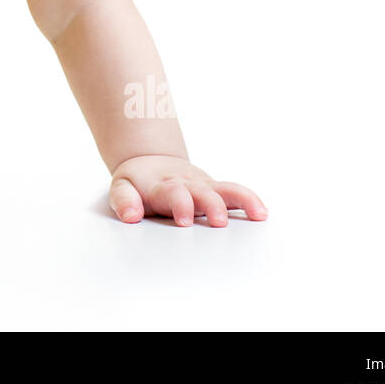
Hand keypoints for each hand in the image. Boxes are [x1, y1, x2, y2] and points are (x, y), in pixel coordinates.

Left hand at [108, 154, 266, 226]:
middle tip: (219, 222)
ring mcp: (203, 186)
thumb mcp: (122, 188)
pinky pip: (234, 192)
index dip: (180, 204)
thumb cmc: (137, 182)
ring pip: (225, 190)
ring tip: (258, 214)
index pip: (172, 193)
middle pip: (202, 192)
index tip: (185, 220)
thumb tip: (130, 216)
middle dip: (212, 206)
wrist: (149, 160)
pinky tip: (262, 213)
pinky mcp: (214, 189)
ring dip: (241, 200)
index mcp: (162, 186)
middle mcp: (186, 184)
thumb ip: (124, 202)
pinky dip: (249, 200)